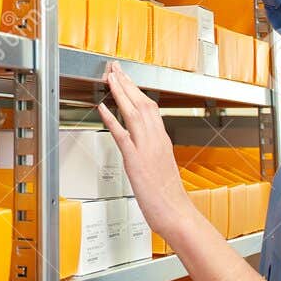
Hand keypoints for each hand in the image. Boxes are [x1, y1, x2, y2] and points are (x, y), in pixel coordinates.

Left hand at [97, 62, 205, 244]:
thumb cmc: (168, 196)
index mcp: (162, 140)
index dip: (135, 89)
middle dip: (127, 82)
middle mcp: (156, 139)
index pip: (149, 106)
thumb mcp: (161, 166)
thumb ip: (151, 151)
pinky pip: (122, 135)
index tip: (125, 77)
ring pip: (133, 112)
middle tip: (114, 66)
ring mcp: (147, 149)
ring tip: (110, 77)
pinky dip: (112, 119)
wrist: (178, 214)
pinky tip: (102, 108)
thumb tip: (140, 144)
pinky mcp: (136, 161)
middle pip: (141, 103)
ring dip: (120, 92)